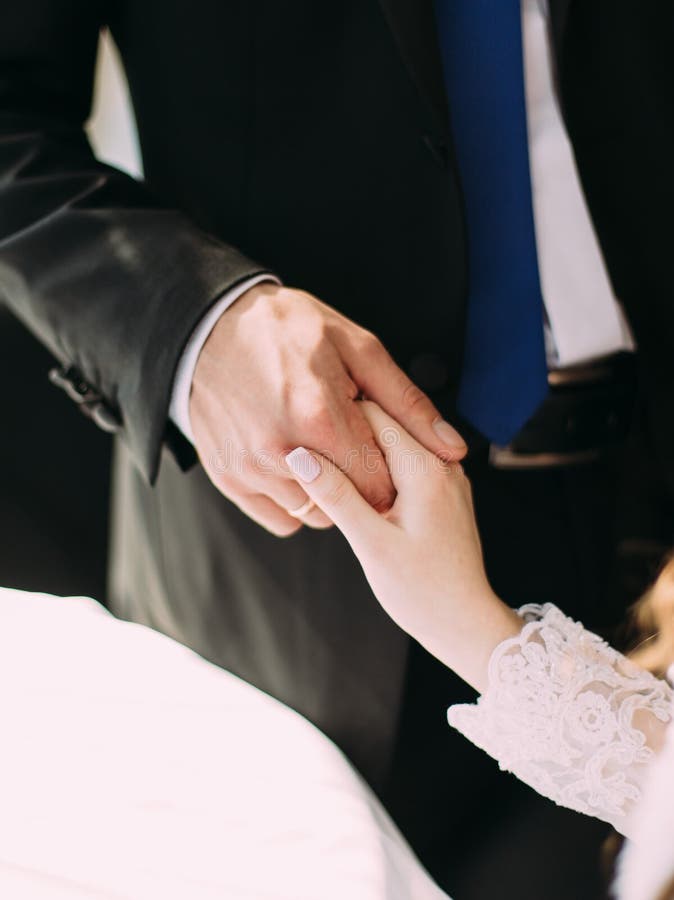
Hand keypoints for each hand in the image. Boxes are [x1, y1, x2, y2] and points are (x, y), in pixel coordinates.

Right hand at [190, 283, 466, 536]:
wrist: (211, 326)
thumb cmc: (290, 329)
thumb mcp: (358, 349)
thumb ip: (407, 404)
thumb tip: (453, 448)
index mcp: (319, 417)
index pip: (378, 484)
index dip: (390, 473)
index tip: (386, 453)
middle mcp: (281, 452)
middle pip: (348, 504)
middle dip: (361, 482)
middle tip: (352, 445)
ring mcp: (249, 469)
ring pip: (313, 515)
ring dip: (327, 493)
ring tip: (320, 448)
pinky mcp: (228, 478)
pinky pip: (280, 518)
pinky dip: (295, 501)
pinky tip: (298, 466)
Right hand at [285, 401, 521, 691]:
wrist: (466, 625)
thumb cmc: (422, 592)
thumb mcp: (372, 544)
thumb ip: (336, 495)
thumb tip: (299, 456)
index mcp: (427, 468)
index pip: (373, 411)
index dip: (334, 415)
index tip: (302, 425)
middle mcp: (443, 463)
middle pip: (383, 425)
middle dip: (345, 434)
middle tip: (306, 451)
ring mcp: (446, 477)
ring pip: (393, 445)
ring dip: (360, 455)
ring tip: (326, 472)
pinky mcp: (442, 493)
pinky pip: (404, 466)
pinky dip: (378, 472)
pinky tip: (355, 492)